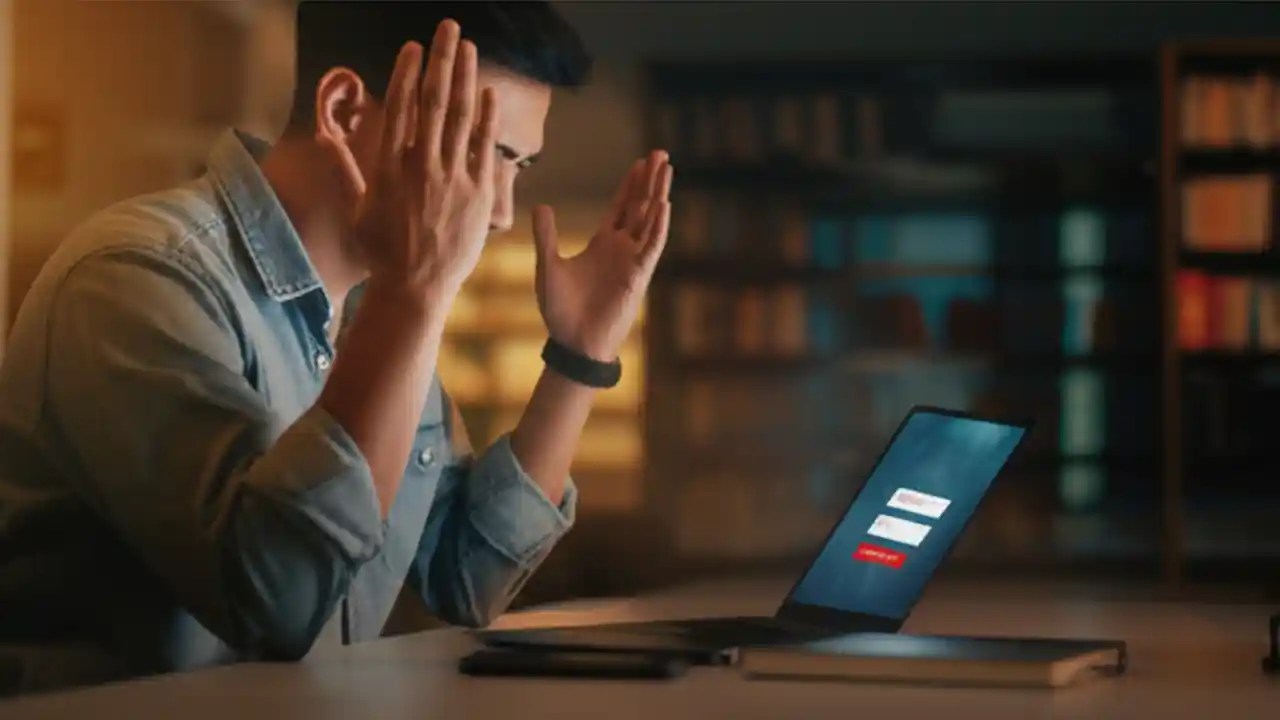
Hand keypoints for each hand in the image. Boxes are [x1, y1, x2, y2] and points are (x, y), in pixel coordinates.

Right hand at [321, 21, 497, 305]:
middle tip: (449, 28)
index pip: (400, 107)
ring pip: (460, 116)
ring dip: (466, 77)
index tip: (413, 47)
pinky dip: (487, 118)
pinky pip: (484, 148)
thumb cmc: (382, 251)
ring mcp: (452, 178)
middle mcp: (421, 165)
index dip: (407, 72)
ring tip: (468, 48)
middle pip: (433, 100)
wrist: (415, 287)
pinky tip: (489, 93)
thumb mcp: (357, 209)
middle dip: (442, 59)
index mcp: (390, 165)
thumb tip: (322, 137)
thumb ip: (344, 169)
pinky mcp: (477, 194)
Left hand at [533, 151, 672, 360]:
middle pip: (640, 206)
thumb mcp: (548, 266)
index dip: (631, 184)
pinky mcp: (638, 276)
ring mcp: (632, 261)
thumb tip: (542, 206)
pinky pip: (652, 246)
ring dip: (658, 194)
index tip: (639, 162)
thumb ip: (546, 236)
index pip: (621, 207)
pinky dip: (659, 226)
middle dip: (650, 180)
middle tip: (660, 153)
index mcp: (602, 244)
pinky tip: (664, 205)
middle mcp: (621, 249)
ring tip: (666, 169)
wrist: (573, 343)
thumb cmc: (560, 311)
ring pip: (650, 220)